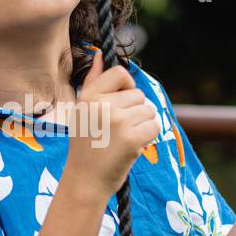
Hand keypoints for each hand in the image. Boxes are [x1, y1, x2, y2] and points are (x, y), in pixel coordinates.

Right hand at [64, 47, 159, 199]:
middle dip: (135, 112)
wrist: (85, 181)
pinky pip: (154, 126)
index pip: (120, 73)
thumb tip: (100, 54)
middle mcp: (102, 106)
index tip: (123, 101)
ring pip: (148, 110)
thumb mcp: (82, 112)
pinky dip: (148, 137)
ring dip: (142, 125)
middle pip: (138, 95)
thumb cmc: (85, 146)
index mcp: (88, 97)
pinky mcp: (131, 138)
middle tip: (118, 131)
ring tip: (124, 139)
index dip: (127, 85)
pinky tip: (132, 147)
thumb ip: (93, 82)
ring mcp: (117, 121)